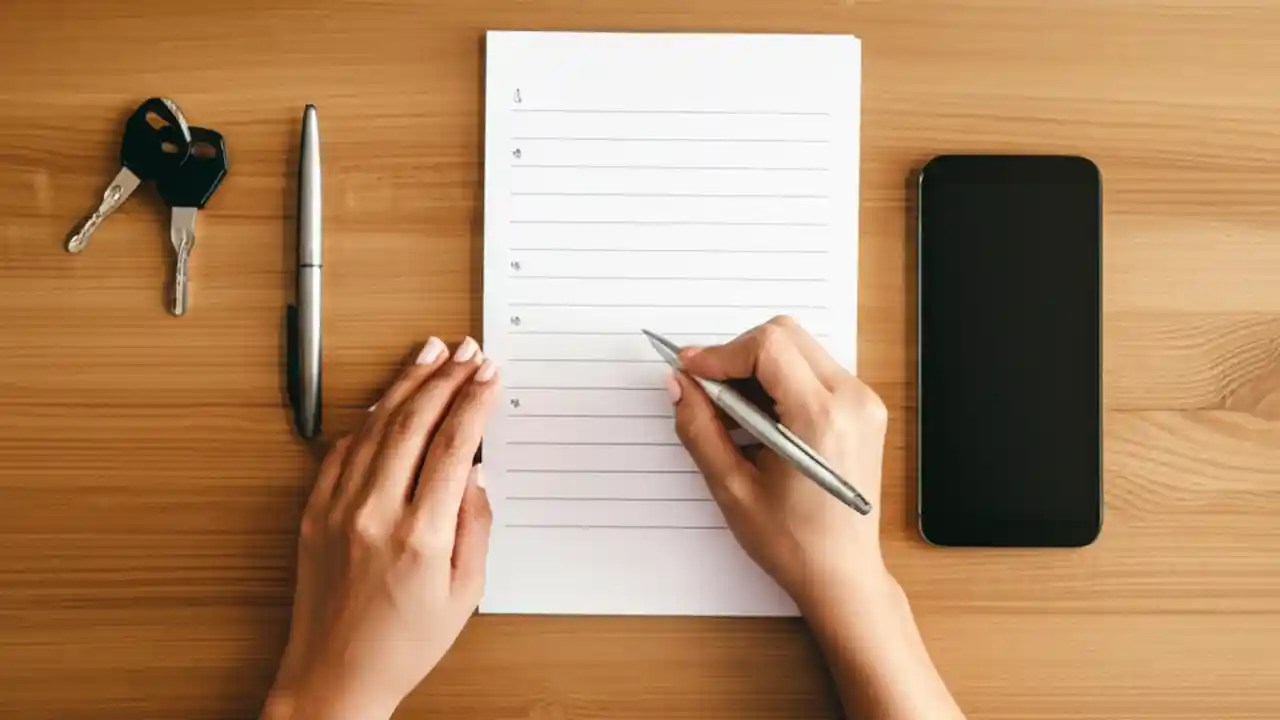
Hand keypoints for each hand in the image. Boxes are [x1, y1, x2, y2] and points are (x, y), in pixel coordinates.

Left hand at [263, 337, 498, 719]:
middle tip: (466, 351)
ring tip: (430, 353)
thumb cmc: (401, 646)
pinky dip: (366, 417)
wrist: (334, 677)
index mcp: (419, 536)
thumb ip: (475, 528)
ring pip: (375, 425)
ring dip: (406, 383)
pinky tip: (386, 398)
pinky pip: (341, 450)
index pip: (454, 446)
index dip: (475, 401)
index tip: (490, 375)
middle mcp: (374, 514)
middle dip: (445, 378)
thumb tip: (476, 476)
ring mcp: (338, 509)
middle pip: (414, 422)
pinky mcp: (314, 512)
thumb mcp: (464, 594)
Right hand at [669, 316, 889, 607]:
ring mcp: (863, 403)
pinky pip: (815, 370)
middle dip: (738, 355)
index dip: (720, 353)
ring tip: (733, 413)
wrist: (842, 573)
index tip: (691, 370)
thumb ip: (699, 427)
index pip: (767, 346)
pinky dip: (780, 381)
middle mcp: (852, 401)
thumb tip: (679, 385)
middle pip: (785, 335)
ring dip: (758, 367)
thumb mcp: (732, 487)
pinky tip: (760, 419)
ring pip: (799, 348)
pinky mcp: (863, 409)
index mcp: (821, 418)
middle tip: (707, 390)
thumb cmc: (794, 543)